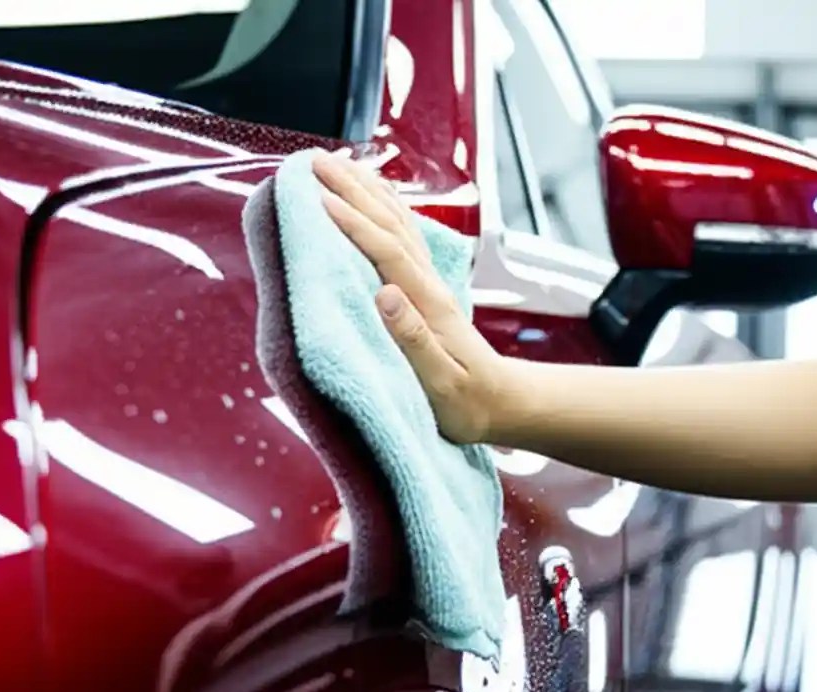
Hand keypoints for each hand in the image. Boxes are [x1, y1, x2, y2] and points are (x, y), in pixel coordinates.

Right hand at [311, 152, 517, 444]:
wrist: (501, 403)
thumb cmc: (467, 402)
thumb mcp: (440, 382)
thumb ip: (413, 338)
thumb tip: (386, 294)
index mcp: (427, 304)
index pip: (386, 251)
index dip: (353, 223)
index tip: (319, 199)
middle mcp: (428, 284)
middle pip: (389, 224)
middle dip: (353, 189)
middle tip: (316, 162)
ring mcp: (429, 283)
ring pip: (397, 223)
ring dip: (366, 190)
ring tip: (337, 165)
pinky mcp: (426, 289)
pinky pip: (403, 236)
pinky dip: (385, 209)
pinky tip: (373, 195)